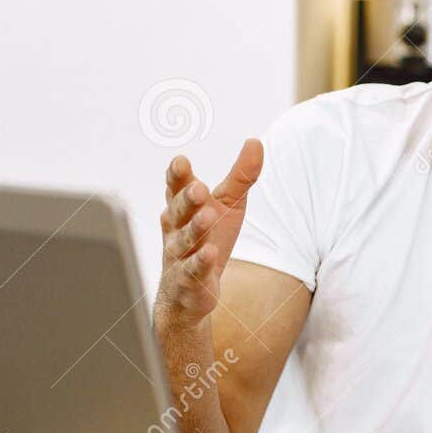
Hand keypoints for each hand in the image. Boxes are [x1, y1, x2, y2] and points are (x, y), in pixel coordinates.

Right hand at [156, 139, 263, 329]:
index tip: (180, 161)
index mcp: (181, 207)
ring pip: (184, 240)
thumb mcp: (227, 206)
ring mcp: (179, 256)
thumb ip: (240, 176)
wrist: (189, 292)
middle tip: (197, 188)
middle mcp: (175, 229)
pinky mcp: (189, 281)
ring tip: (207, 216)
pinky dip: (200, 262)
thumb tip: (256, 141)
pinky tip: (210, 253)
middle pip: (178, 211)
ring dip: (194, 228)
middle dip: (186, 199)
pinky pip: (192, 271)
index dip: (176, 176)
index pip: (175, 187)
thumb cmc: (208, 238)